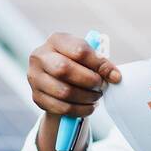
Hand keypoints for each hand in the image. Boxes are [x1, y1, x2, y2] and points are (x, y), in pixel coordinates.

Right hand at [27, 32, 120, 150]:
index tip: (112, 75)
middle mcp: (40, 57)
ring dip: (86, 97)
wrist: (57, 80)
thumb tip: (115, 76)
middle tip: (101, 86)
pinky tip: (89, 107)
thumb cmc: (77, 65)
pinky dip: (80, 110)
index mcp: (56, 40)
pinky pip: (61, 108)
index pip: (79, 50)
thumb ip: (101, 64)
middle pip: (64, 69)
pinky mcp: (36, 97)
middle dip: (89, 81)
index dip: (98, 64)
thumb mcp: (88, 58)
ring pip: (63, 91)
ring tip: (96, 97)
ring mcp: (35, 77)